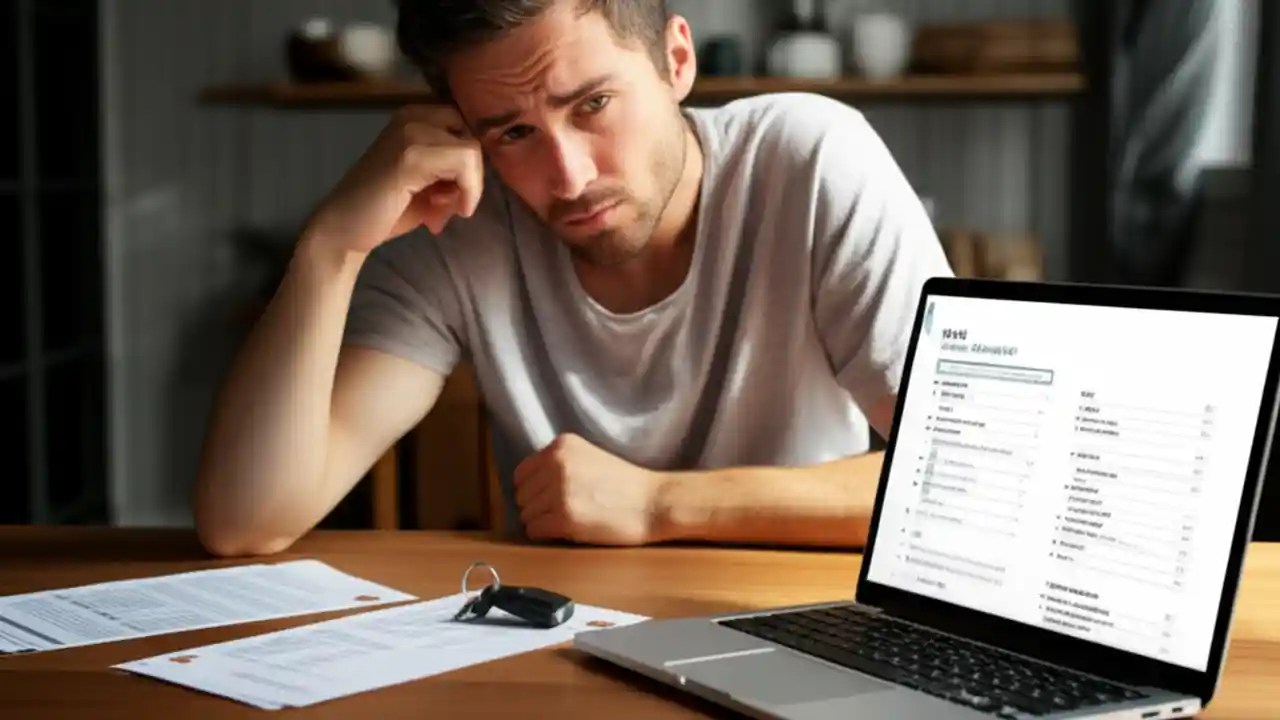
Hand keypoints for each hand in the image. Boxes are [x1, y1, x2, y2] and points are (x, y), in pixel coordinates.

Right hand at [302, 105, 483, 254]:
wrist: (344, 230)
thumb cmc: (387, 209)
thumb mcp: (428, 183)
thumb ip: (454, 169)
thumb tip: (487, 170)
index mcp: (415, 116)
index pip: (469, 127)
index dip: (470, 163)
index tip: (454, 193)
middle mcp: (412, 115)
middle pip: (474, 135)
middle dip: (471, 175)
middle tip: (450, 204)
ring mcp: (410, 131)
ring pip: (472, 151)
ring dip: (469, 187)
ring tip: (443, 210)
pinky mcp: (411, 154)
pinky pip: (464, 164)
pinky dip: (467, 191)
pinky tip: (444, 213)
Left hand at [514, 434, 667, 545]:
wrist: (654, 503)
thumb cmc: (625, 484)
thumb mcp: (588, 457)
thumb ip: (559, 464)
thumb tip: (529, 486)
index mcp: (561, 445)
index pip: (522, 473)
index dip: (533, 490)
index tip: (550, 498)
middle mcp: (555, 463)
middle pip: (521, 495)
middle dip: (536, 506)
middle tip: (562, 512)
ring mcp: (558, 490)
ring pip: (525, 514)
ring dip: (542, 522)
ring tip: (568, 521)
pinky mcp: (563, 517)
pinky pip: (534, 530)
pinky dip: (546, 535)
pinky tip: (567, 531)